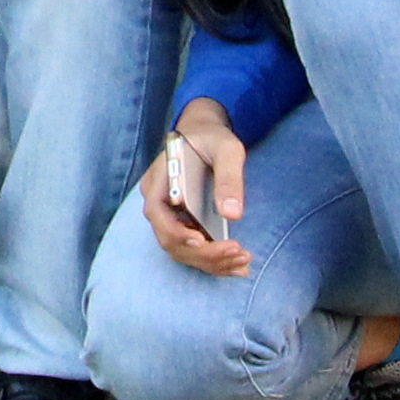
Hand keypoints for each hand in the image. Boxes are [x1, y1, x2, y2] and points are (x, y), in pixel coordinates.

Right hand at [145, 103, 250, 275]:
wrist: (206, 134)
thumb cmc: (212, 138)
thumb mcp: (226, 150)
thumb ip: (229, 178)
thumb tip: (232, 215)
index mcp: (159, 181)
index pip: (157, 215)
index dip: (176, 232)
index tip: (202, 240)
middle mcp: (159, 203)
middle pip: (171, 240)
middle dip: (204, 254)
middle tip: (237, 252)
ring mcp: (170, 216)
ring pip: (182, 250)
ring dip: (211, 262)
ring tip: (243, 263)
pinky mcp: (184, 224)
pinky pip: (193, 249)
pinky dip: (213, 261)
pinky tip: (237, 265)